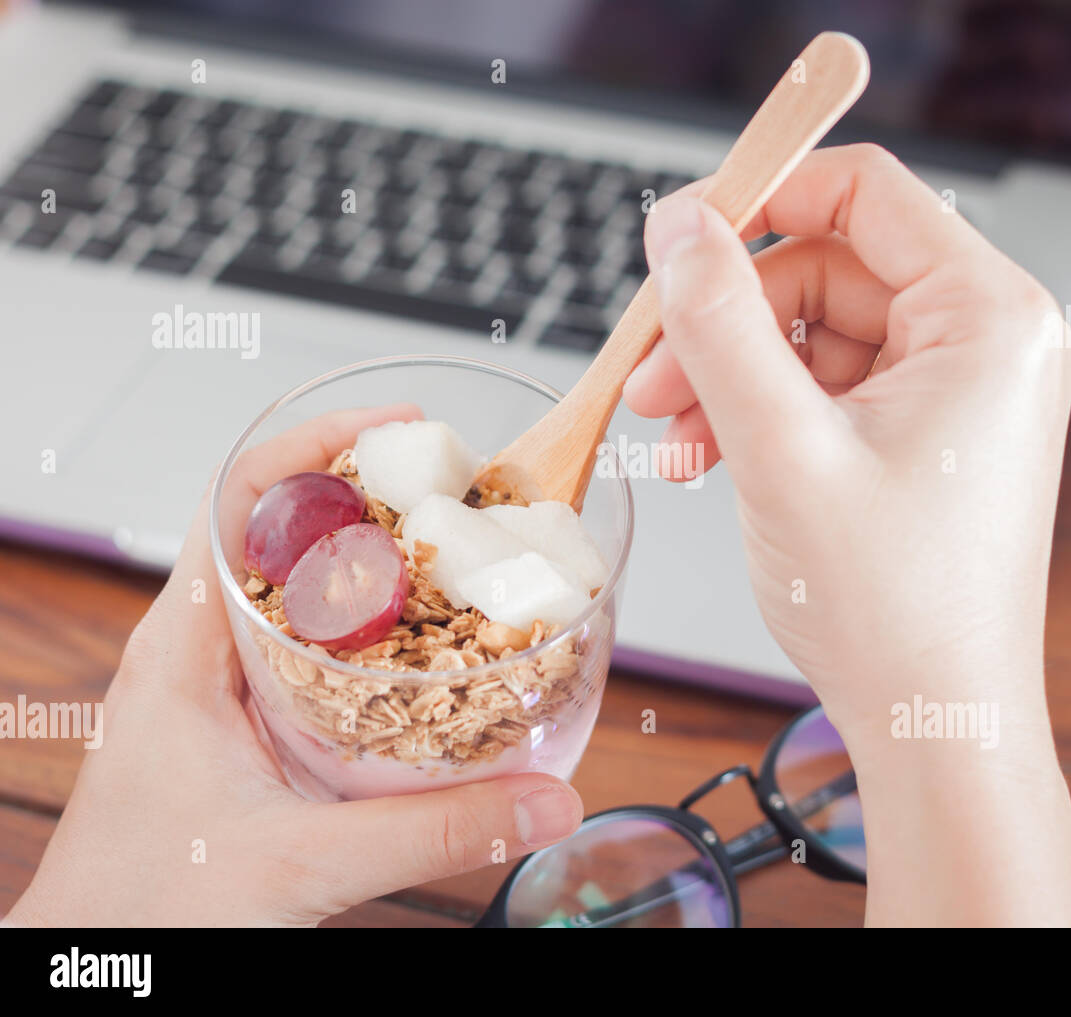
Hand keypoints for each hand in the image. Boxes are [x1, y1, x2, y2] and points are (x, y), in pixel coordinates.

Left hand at [7, 407, 582, 927]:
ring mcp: (214, 685)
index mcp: (186, 648)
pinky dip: (362, 629)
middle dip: (365, 497)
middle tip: (447, 493)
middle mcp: (196, 650)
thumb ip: (434, 832)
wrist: (94, 970)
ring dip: (367, 562)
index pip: (237, 496)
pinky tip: (412, 654)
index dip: (317, 445)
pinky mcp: (236, 723)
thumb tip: (545, 801)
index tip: (396, 428)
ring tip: (445, 555)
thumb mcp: (301, 863)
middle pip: (277, 528)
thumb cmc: (144, 913)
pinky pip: (302, 646)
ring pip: (293, 588)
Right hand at [626, 145, 1070, 924]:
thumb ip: (721, 322)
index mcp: (987, 320)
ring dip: (732, 374)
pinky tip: (713, 456)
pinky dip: (761, 412)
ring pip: (813, 332)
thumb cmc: (895, 609)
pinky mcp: (921, 435)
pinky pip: (824, 388)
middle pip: (825, 267)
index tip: (680, 240)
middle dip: (727, 319)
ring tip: (680, 436)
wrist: (933, 724)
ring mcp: (953, 392)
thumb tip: (679, 227)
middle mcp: (983, 343)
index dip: (762, 200)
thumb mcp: (783, 448)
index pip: (865, 194)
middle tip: (656, 374)